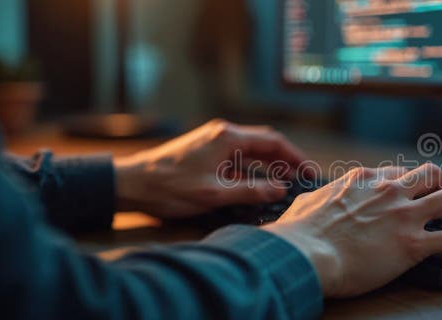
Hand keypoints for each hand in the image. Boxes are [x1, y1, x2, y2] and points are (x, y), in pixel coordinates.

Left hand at [113, 119, 308, 218]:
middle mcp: (223, 134)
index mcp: (228, 137)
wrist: (132, 183)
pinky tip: (258, 186)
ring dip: (269, 166)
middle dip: (286, 160)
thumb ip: (250, 191)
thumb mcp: (214, 194)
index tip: (310, 172)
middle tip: (304, 177)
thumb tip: (279, 189)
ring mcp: (214, 142)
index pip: (273, 141)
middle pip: (265, 143)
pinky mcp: (206, 152)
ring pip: (252, 151)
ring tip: (286, 183)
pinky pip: (238, 158)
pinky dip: (253, 170)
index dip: (296, 157)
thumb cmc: (169, 187)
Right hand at [262, 164, 441, 296]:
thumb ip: (317, 198)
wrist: (305, 254)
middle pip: (431, 175)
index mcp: (363, 180)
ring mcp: (403, 216)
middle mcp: (389, 191)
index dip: (411, 183)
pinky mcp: (413, 244)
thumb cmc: (300, 234)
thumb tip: (308, 202)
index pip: (397, 173)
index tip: (415, 192)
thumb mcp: (305, 203)